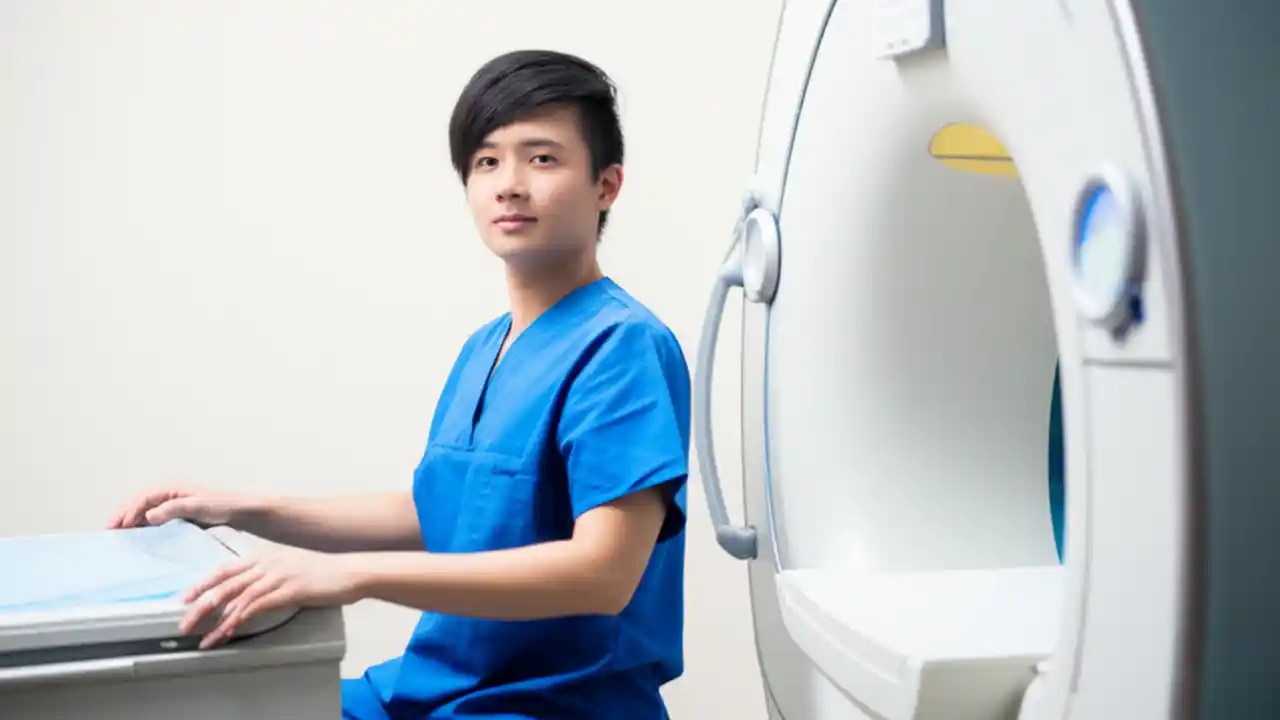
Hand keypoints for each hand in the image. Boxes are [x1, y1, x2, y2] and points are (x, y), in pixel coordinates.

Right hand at [107, 483, 253, 529]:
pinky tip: (134, 537)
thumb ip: (174, 509)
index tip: (121, 526)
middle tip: (109, 530)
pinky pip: (152, 518)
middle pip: (138, 502)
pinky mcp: (174, 514)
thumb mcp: (198, 506)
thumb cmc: (221, 506)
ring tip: (116, 535)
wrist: (238, 511)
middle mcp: (168, 493)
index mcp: (172, 487)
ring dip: (129, 520)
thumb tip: (149, 515)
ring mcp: (171, 503)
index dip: (130, 511)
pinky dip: (141, 526)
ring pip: (143, 510)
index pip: (143, 498)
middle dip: (123, 514)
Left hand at [179, 546, 361, 648]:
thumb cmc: (323, 572)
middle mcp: (267, 563)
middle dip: (201, 605)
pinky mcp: (289, 589)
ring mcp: (278, 575)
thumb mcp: (290, 567)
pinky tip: (230, 630)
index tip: (186, 598)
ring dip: (217, 620)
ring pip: (237, 597)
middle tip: (185, 622)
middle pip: (224, 584)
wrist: (350, 571)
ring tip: (203, 636)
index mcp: (265, 555)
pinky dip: (240, 619)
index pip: (225, 569)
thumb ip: (268, 575)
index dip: (203, 583)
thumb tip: (249, 592)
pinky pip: (258, 606)